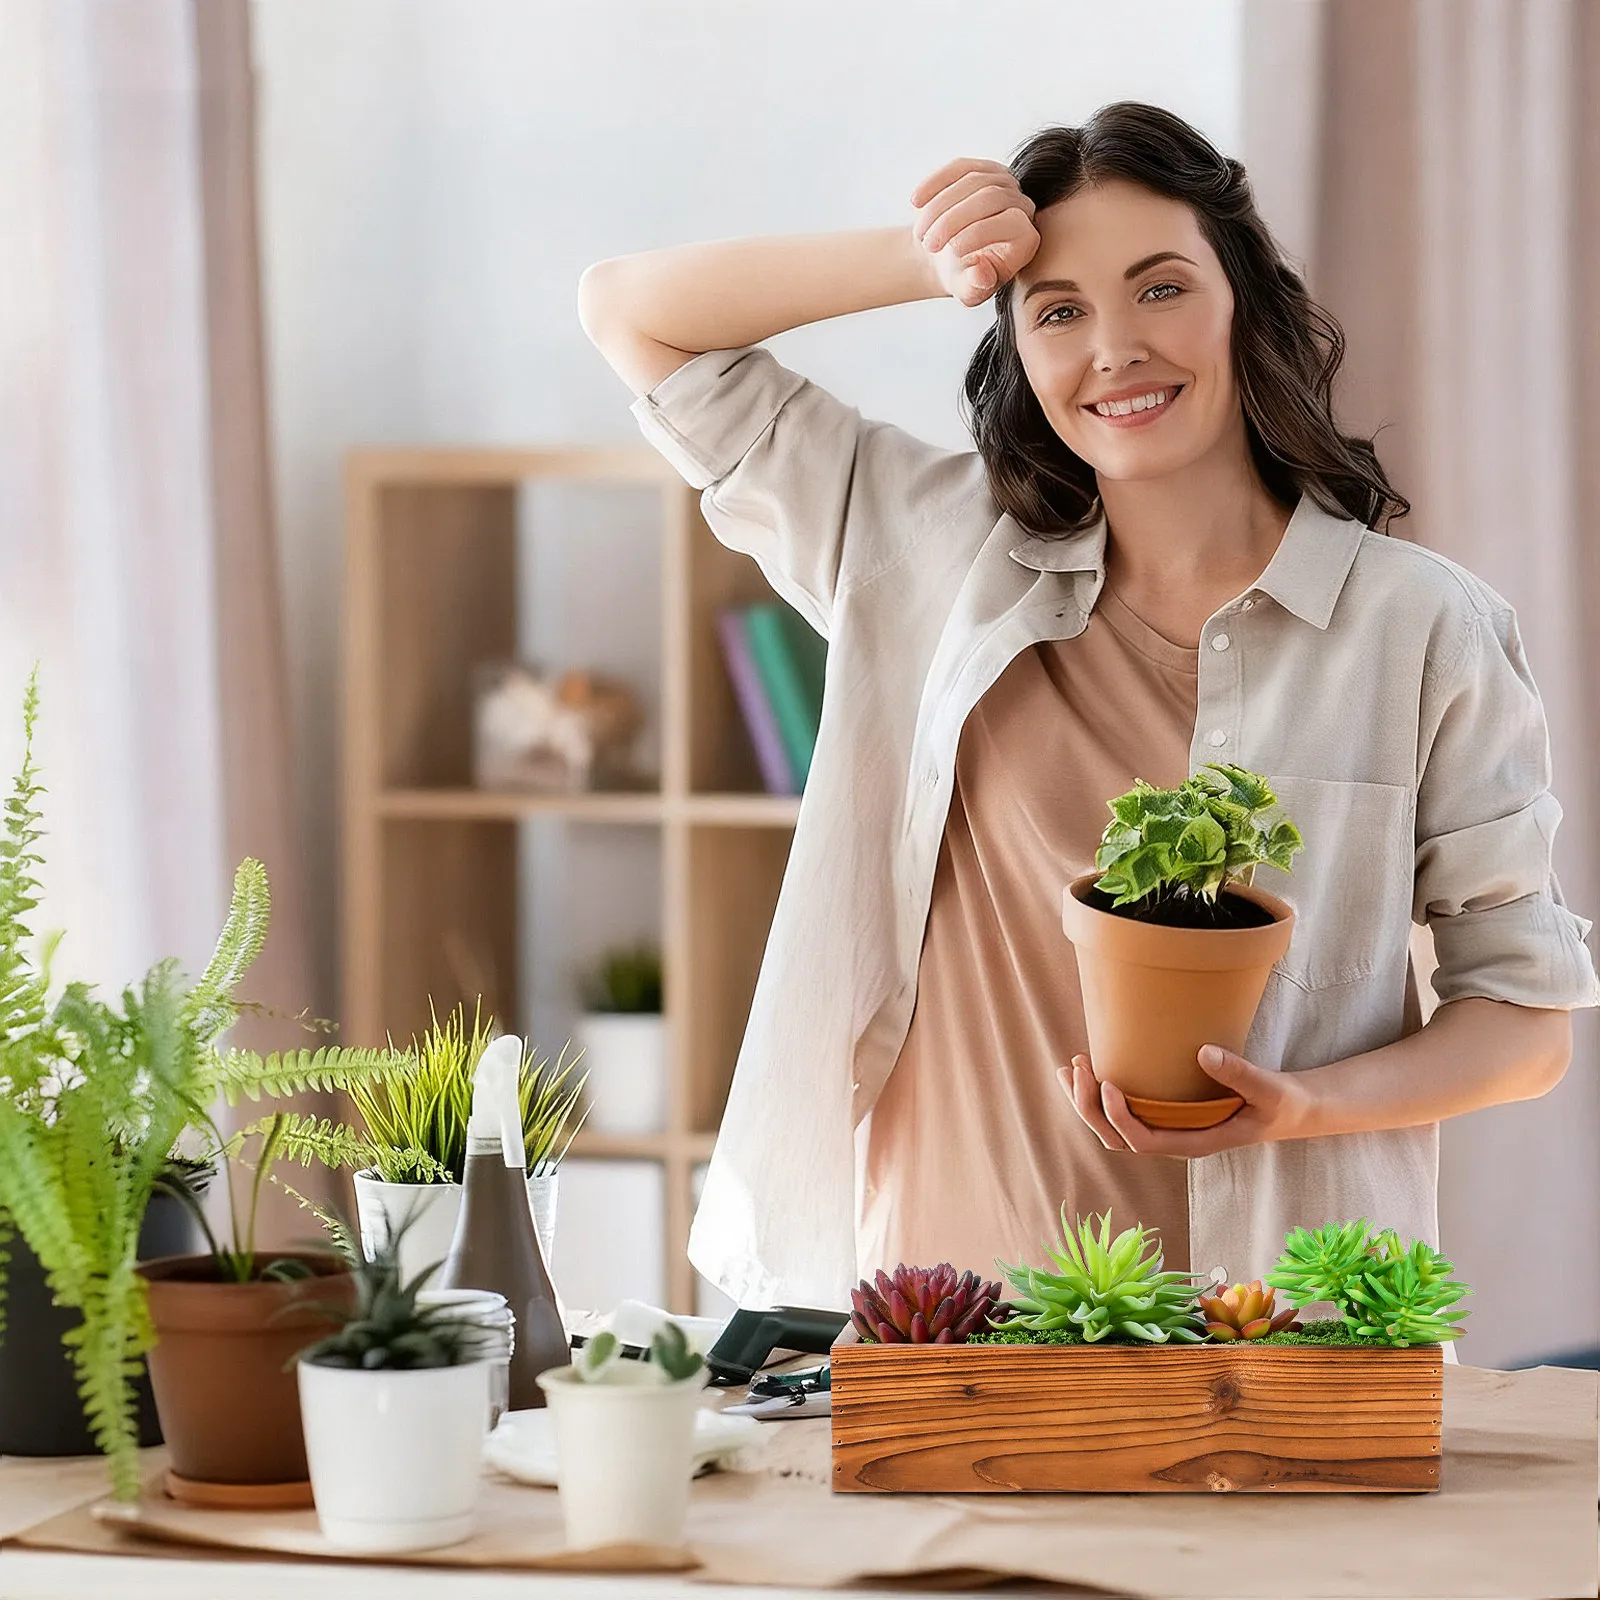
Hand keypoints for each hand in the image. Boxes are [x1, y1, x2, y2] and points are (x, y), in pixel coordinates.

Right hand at [910, 157, 1039, 307]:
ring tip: (920, 234)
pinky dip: (935, 183)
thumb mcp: (969, 291)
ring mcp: (1004, 183)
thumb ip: (977, 287)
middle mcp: (1022, 205)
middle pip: (991, 198)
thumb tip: (981, 274)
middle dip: (955, 220)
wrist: (949, 260)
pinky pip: (959, 168)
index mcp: (1026, 237)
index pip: (1011, 223)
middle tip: (929, 244)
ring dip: (940, 207)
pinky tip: (916, 202)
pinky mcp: (981, 169)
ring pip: (972, 181)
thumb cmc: (964, 278)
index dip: (981, 233)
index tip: (952, 250)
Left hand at [1058, 1046, 1316, 1156]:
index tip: (1108, 1083)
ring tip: (1069, 1067)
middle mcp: (1173, 1141)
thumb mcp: (1267, 1089)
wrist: (1288, 1110)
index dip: (1119, 1117)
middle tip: (1078, 1066)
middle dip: (1089, 1106)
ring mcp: (1166, 1130)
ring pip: (1112, 1129)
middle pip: (1116, 1138)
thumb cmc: (1279, 1103)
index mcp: (1194, 1143)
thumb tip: (1203, 1053)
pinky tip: (1088, 1069)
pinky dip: (1098, 1095)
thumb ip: (1239, 1074)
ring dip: (1085, 1101)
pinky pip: (1122, 1113)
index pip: (1143, 1142)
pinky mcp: (1164, 1115)